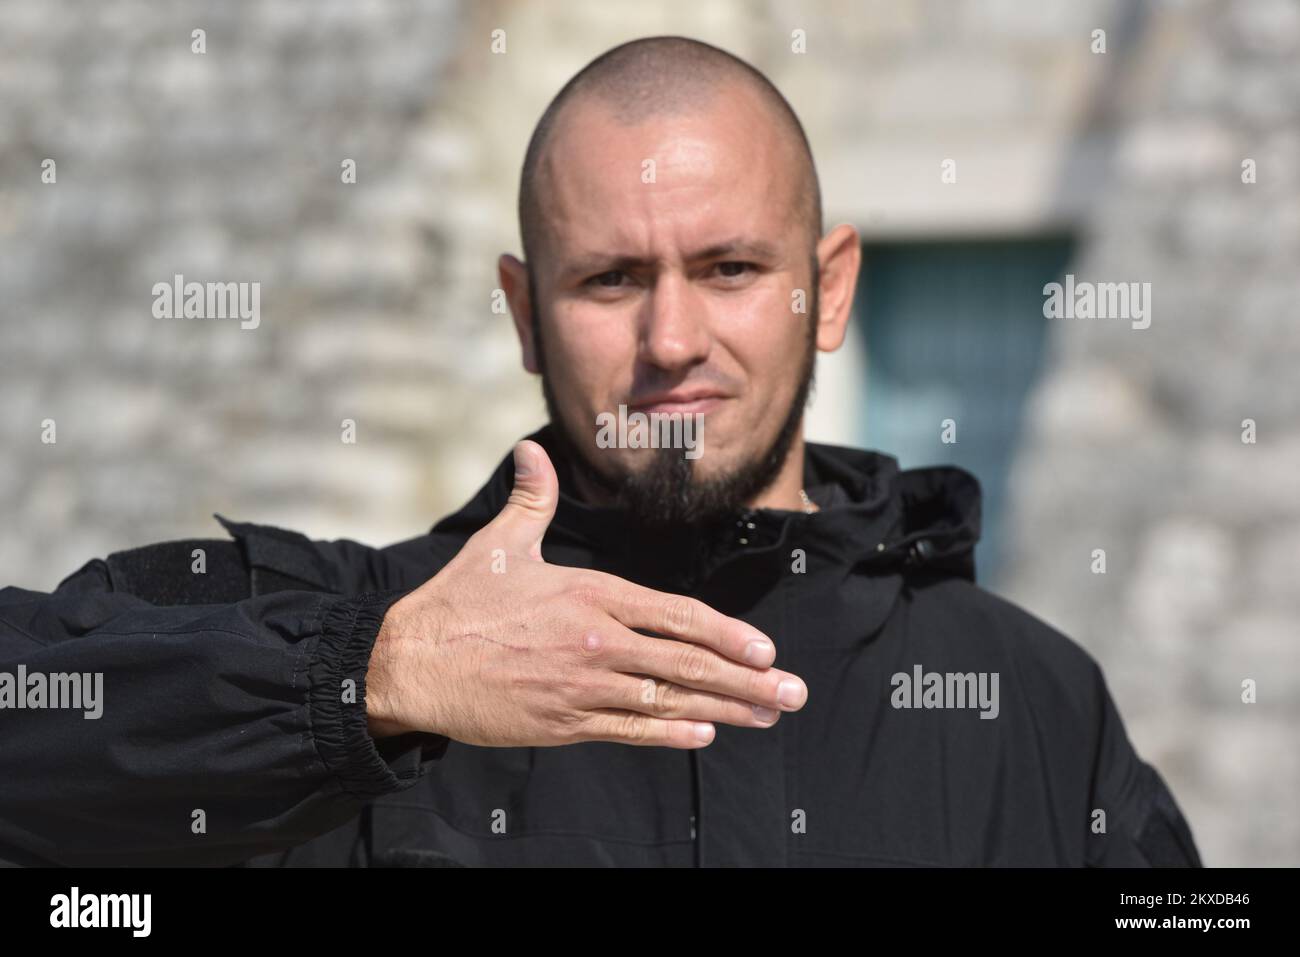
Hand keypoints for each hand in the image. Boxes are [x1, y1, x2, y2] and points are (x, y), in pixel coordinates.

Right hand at [366, 439, 806, 747]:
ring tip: (765, 716)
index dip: (728, 635)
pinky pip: (629, 730)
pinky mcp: (562, 723)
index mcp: (592, 595)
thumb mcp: (501, 543)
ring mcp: (582, 686)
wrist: (411, 662)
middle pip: (688, 662)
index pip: (677, 616)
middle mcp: (597, 641)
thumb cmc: (457, 601)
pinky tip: (704, 736)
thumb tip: (532, 450)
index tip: (765, 649)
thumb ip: (533, 498)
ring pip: (668, 701)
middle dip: (748, 680)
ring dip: (724, 711)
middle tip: (792, 693)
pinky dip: (670, 734)